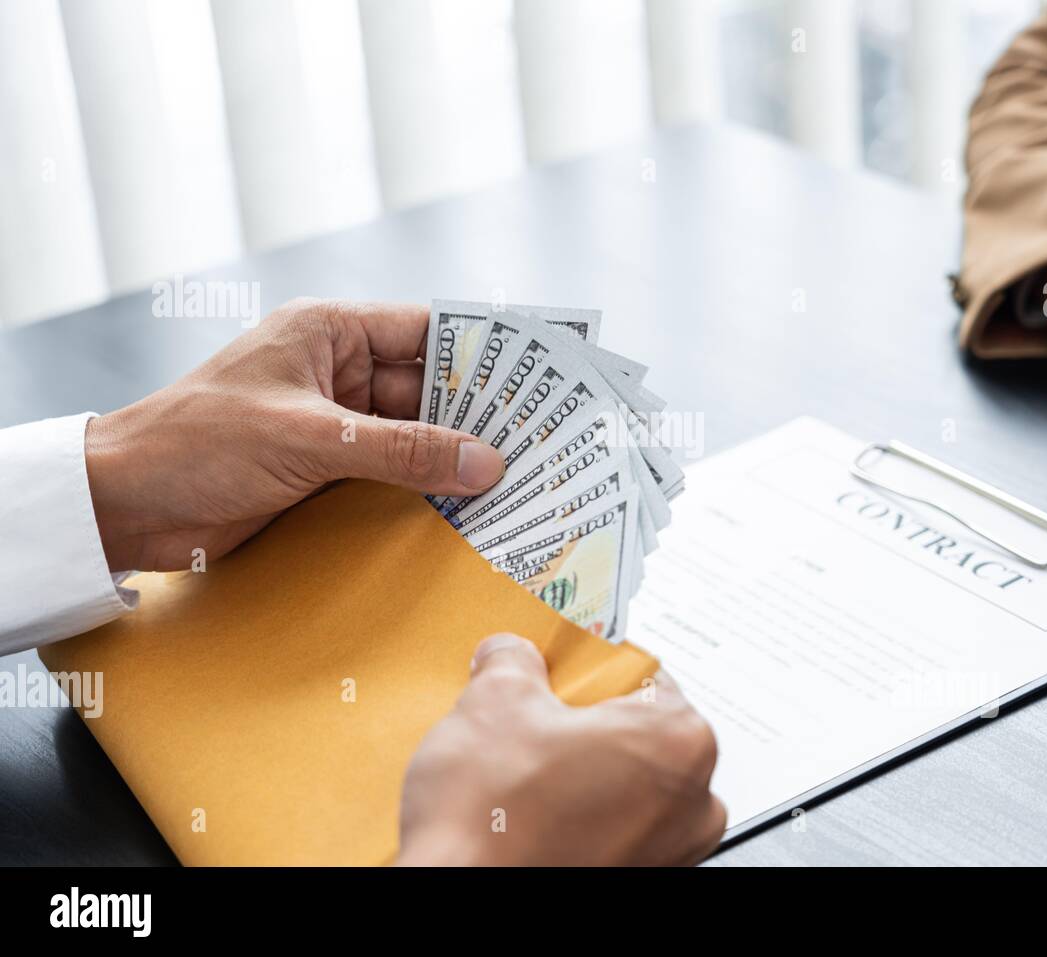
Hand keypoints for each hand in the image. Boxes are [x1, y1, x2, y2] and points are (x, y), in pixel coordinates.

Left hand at [84, 298, 505, 571]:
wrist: (123, 504)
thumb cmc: (199, 444)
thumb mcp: (311, 440)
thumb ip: (403, 451)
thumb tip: (485, 462)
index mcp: (328, 330)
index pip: (426, 331)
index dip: (482, 353)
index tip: (537, 376)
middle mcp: (335, 368)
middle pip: (427, 386)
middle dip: (477, 412)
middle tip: (539, 438)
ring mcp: (331, 419)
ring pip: (412, 431)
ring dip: (453, 453)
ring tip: (516, 474)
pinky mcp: (322, 465)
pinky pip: (389, 468)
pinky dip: (423, 483)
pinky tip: (465, 501)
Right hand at [396, 633, 725, 865]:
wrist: (463, 904)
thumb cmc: (495, 826)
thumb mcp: (494, 703)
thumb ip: (512, 663)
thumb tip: (509, 656)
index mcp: (679, 740)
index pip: (640, 673)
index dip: (587, 668)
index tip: (555, 671)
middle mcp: (691, 803)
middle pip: (636, 733)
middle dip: (583, 725)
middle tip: (531, 721)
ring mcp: (668, 854)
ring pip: (624, 786)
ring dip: (579, 774)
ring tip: (522, 772)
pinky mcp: (634, 881)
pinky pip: (612, 831)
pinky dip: (577, 819)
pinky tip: (530, 814)